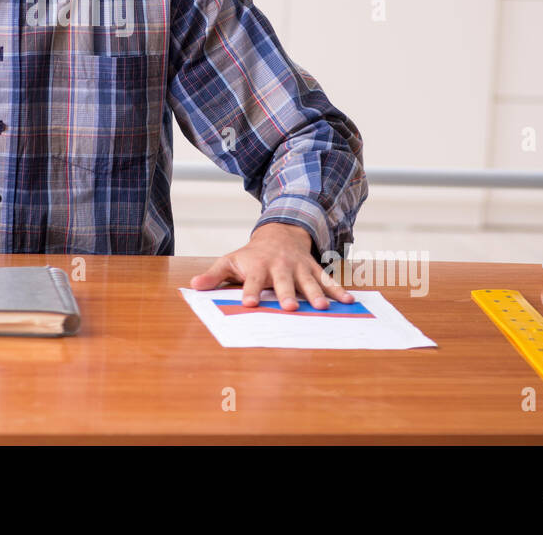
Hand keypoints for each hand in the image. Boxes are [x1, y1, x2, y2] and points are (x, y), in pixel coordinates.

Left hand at [189, 223, 353, 310]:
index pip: (252, 281)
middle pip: (283, 282)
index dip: (250, 291)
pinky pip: (327, 280)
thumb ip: (214, 275)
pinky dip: (338, 290)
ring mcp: (299, 268)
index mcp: (257, 267)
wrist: (278, 234)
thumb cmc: (251, 255)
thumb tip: (194, 285)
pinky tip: (348, 301)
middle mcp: (279, 267)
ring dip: (316, 294)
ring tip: (322, 308)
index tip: (249, 304)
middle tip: (290, 308)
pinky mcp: (313, 269)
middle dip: (287, 294)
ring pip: (308, 281)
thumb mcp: (230, 261)